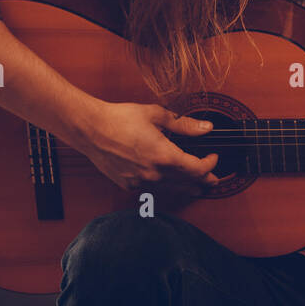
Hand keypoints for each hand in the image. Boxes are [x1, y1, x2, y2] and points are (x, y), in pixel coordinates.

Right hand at [74, 102, 220, 194]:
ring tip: (197, 187)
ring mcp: (140, 181)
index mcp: (164, 156)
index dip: (210, 165)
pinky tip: (168, 182)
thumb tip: (206, 128)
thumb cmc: (120, 119)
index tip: (214, 158)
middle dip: (204, 181)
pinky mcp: (128, 184)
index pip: (197, 169)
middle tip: (214, 181)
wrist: (90, 129)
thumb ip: (185, 125)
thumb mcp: (157, 115)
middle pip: (188, 182)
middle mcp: (154, 173)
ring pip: (172, 189)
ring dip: (187, 187)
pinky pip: (153, 189)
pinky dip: (165, 186)